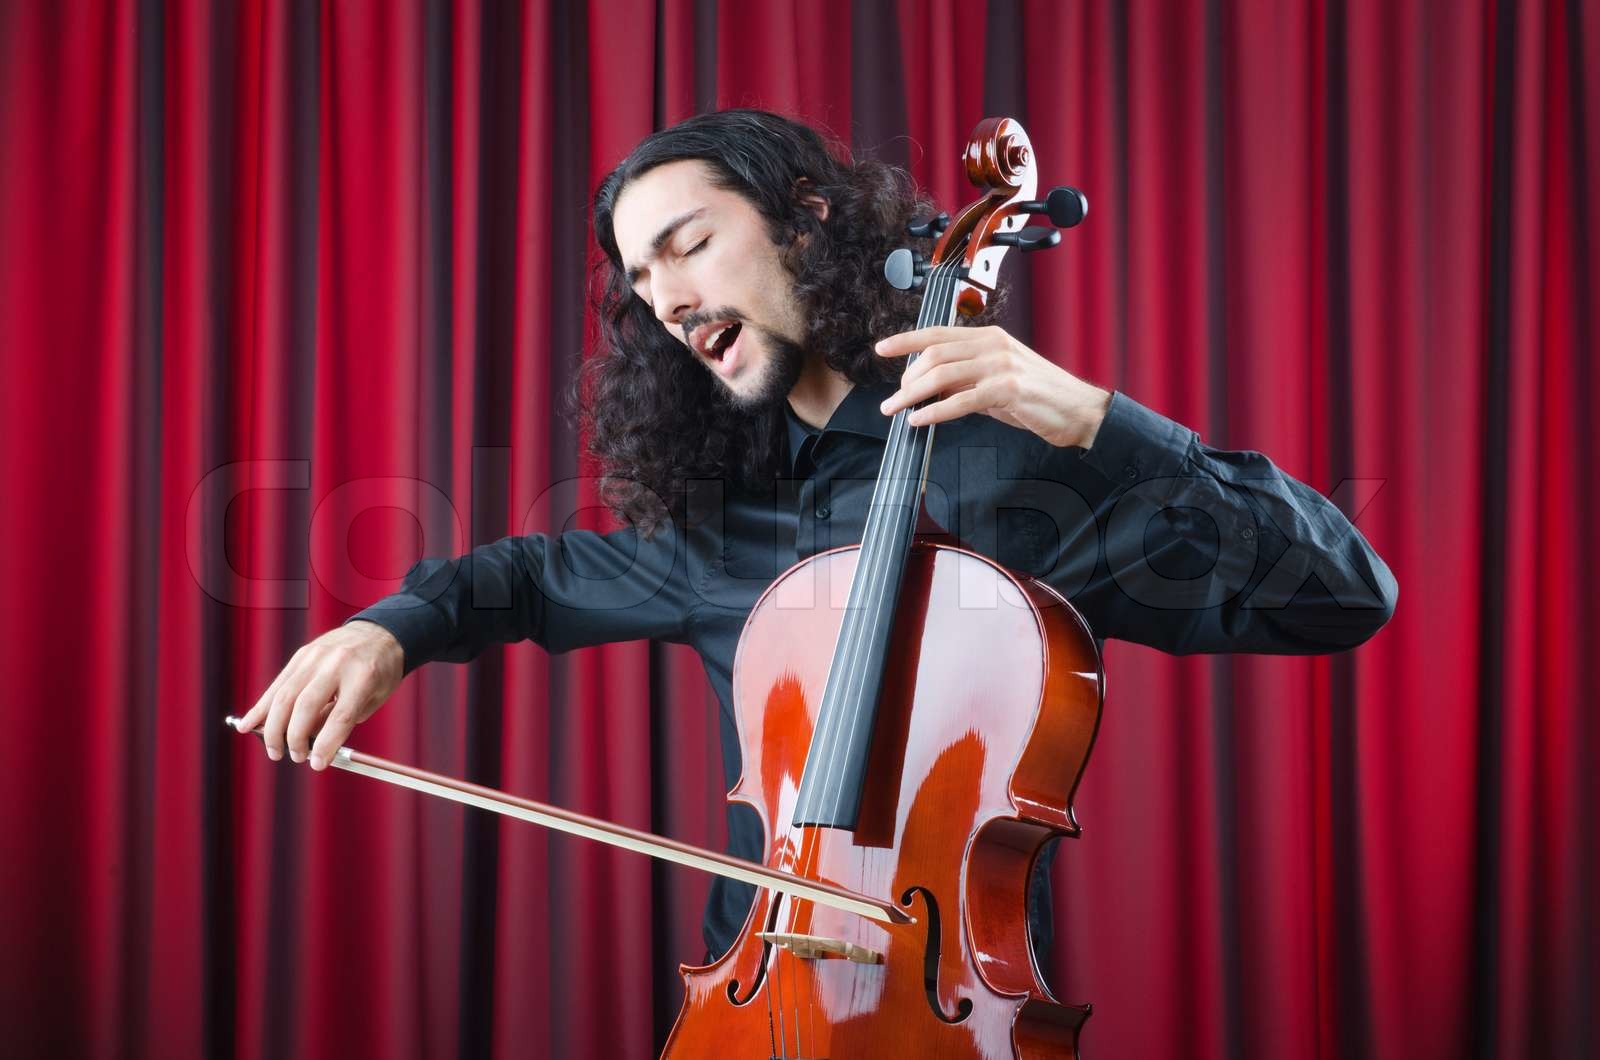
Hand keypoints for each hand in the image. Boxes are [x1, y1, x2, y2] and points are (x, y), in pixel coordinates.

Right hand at [234, 621, 404, 770]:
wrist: (379, 632)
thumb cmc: (380, 671)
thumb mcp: (373, 698)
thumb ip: (343, 718)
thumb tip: (310, 742)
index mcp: (363, 676)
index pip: (340, 716)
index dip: (326, 744)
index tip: (317, 764)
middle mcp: (336, 664)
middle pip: (305, 705)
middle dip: (295, 738)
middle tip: (296, 757)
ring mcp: (316, 657)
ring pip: (284, 696)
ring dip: (274, 728)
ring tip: (275, 751)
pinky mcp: (302, 655)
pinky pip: (278, 684)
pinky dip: (262, 707)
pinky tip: (248, 724)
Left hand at [874, 325, 1111, 448]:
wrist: (1079, 411)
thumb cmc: (1039, 398)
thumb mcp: (996, 382)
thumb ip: (965, 379)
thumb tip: (930, 386)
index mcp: (990, 337)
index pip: (939, 332)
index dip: (906, 340)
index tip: (882, 348)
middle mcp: (994, 345)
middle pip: (935, 353)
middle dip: (906, 377)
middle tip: (893, 399)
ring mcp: (1001, 365)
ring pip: (942, 374)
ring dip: (912, 395)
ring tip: (895, 410)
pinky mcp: (1007, 390)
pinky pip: (960, 400)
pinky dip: (934, 411)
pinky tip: (920, 420)